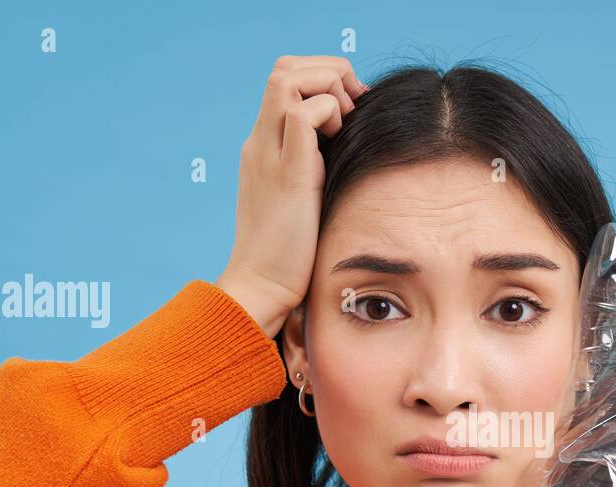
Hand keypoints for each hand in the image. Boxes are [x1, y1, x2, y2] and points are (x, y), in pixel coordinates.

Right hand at [215, 55, 366, 337]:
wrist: (262, 289)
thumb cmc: (289, 257)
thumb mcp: (305, 202)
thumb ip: (318, 174)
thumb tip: (352, 158)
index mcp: (263, 148)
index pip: (284, 80)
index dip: (322, 78)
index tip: (352, 109)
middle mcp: (261, 143)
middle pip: (284, 67)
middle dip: (327, 72)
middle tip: (354, 108)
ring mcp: (269, 155)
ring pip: (288, 77)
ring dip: (327, 86)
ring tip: (346, 123)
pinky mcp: (287, 174)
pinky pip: (302, 114)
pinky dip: (329, 113)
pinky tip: (340, 141)